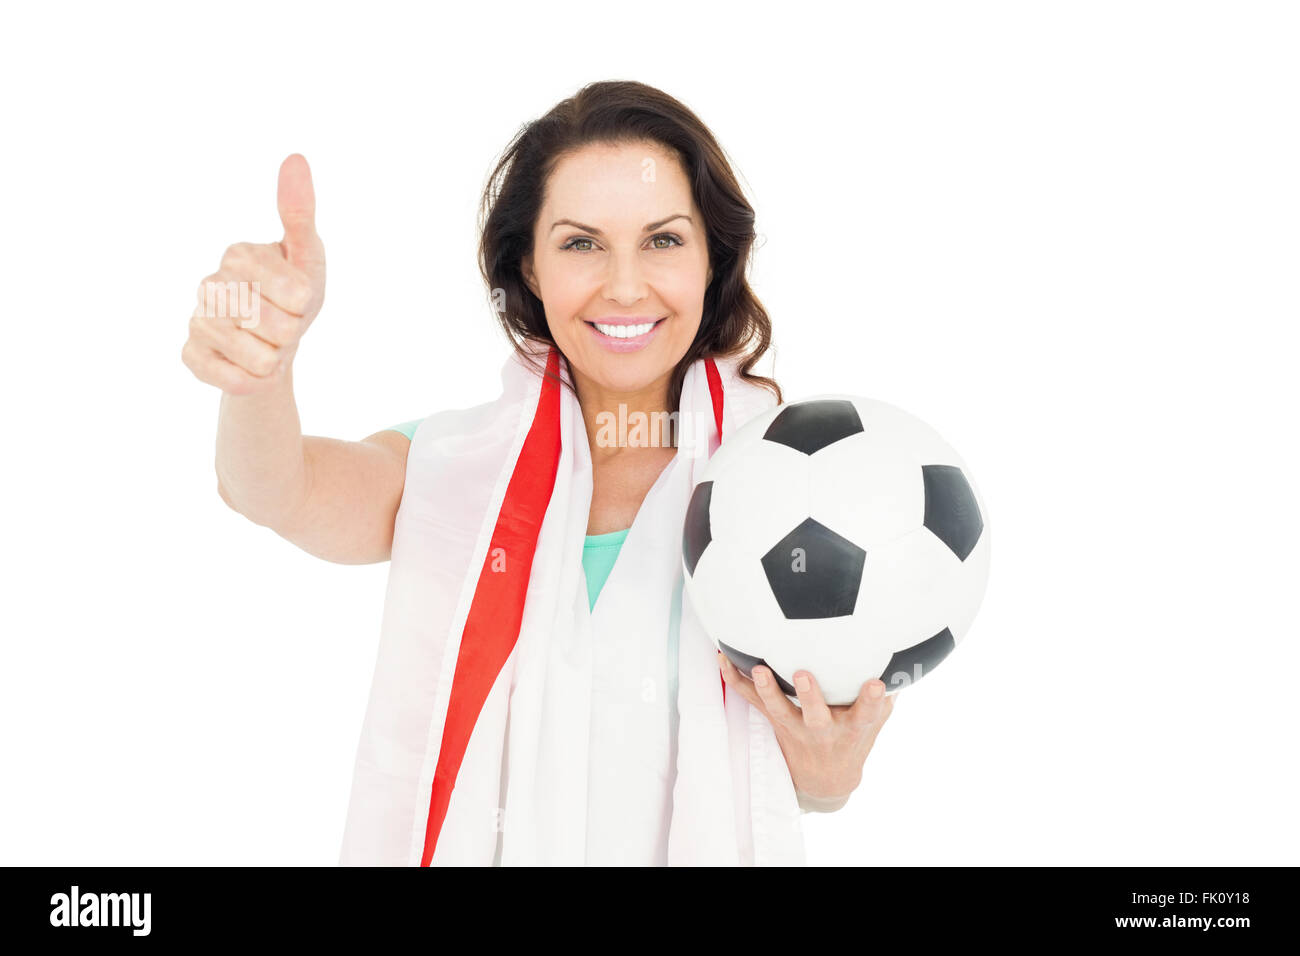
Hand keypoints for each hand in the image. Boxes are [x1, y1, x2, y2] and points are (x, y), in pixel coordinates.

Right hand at [181, 153, 326, 394]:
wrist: (272, 343)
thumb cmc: (293, 294)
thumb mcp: (308, 256)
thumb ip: (300, 212)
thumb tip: (295, 158)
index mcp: (238, 254)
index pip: (297, 293)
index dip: (305, 304)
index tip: (296, 297)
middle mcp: (209, 283)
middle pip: (280, 328)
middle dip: (293, 335)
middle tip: (281, 324)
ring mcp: (197, 320)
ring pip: (259, 359)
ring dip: (275, 359)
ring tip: (265, 343)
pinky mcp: (190, 355)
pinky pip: (232, 379)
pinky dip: (252, 380)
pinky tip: (247, 365)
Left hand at [717, 650, 896, 803]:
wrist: (824, 781)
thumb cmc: (853, 742)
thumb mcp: (874, 724)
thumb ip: (883, 697)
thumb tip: (904, 658)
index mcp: (852, 729)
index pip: (867, 715)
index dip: (873, 701)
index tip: (876, 685)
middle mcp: (822, 730)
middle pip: (815, 715)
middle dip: (810, 695)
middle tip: (803, 674)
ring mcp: (795, 728)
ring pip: (778, 709)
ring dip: (767, 689)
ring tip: (758, 669)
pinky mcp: (774, 722)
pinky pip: (751, 701)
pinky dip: (735, 680)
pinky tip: (722, 658)